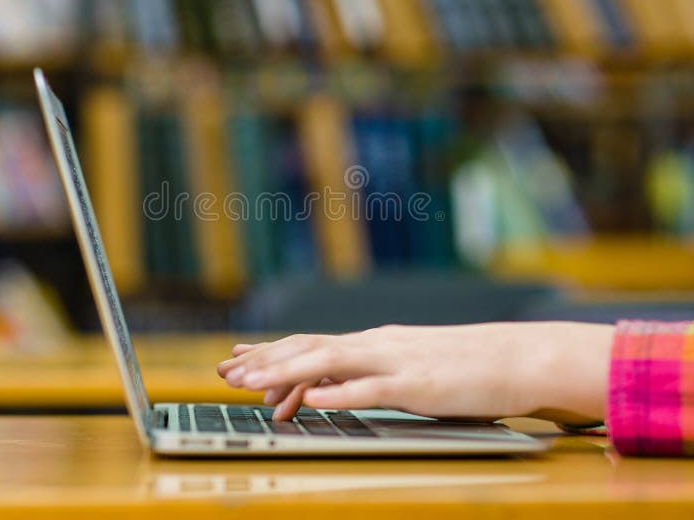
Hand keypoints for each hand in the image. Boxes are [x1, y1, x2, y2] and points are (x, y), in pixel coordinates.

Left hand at [217, 322, 614, 423]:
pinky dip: (338, 392)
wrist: (516, 356)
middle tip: (226, 373)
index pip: (312, 342)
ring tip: (251, 384)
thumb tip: (336, 387)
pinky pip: (371, 388)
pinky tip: (313, 400)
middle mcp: (377, 345)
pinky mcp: (418, 385)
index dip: (272, 352)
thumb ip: (373, 374)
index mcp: (375, 342)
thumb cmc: (466, 366)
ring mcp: (396, 362)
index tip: (238, 359)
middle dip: (264, 361)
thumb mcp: (409, 366)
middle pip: (310, 348)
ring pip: (330, 361)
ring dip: (286, 372)